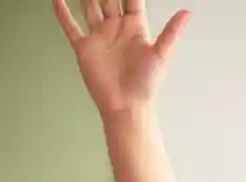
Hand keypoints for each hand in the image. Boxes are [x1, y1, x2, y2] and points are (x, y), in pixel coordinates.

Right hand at [52, 0, 191, 119]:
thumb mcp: (161, 55)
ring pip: (90, 7)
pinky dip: (63, 14)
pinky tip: (58, 0)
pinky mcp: (84, 49)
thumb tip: (187, 12)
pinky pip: (71, 28)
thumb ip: (171, 32)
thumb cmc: (145, 85)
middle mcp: (116, 28)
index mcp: (135, 27)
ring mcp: (99, 37)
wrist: (126, 106)